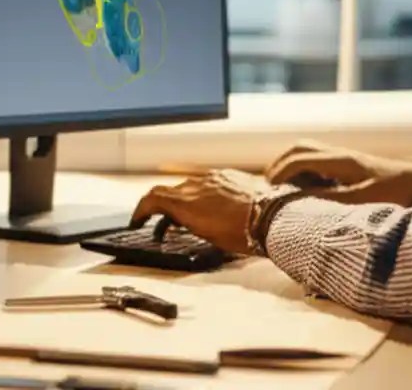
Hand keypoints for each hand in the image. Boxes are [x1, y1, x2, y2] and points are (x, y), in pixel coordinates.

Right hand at [129, 169, 267, 254]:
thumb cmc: (243, 233)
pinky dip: (203, 194)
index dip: (141, 209)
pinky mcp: (229, 175)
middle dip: (164, 208)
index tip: (137, 220)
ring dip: (185, 201)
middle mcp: (196, 185)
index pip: (152, 198)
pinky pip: (209, 182)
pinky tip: (213, 207)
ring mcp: (213, 177)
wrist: (273, 217)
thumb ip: (189, 222)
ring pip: (190, 186)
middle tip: (164, 225)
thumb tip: (180, 220)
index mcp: (187, 202)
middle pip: (170, 192)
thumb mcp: (208, 236)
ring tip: (191, 218)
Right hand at [265, 140, 411, 205]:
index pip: (299, 159)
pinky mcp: (348, 164)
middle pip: (298, 147)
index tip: (271, 193)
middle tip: (270, 187)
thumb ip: (332, 200)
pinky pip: (317, 160)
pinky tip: (306, 189)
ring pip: (307, 151)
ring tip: (282, 188)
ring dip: (290, 165)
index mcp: (341, 161)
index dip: (280, 174)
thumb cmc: (397, 192)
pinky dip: (303, 170)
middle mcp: (339, 154)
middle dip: (279, 164)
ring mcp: (344, 157)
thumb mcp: (364, 201)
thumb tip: (301, 201)